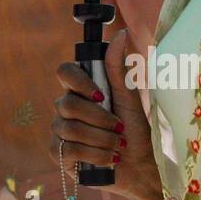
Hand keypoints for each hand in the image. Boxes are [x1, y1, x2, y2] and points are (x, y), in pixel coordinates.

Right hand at [52, 29, 161, 199]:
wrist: (140, 166)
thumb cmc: (135, 130)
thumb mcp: (128, 98)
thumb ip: (117, 67)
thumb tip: (120, 33)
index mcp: (80, 90)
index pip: (65, 72)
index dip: (79, 82)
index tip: (101, 95)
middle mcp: (65, 108)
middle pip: (67, 104)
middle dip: (100, 120)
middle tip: (119, 129)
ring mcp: (60, 131)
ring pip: (70, 129)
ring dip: (102, 140)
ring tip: (117, 147)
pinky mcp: (60, 155)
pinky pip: (69, 150)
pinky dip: (95, 156)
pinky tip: (108, 160)